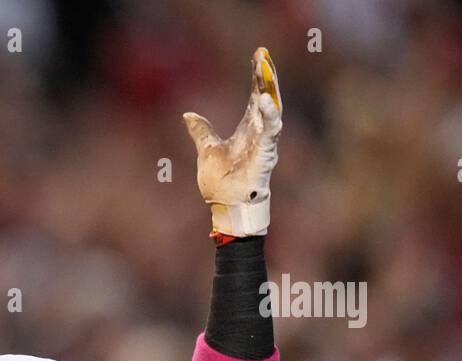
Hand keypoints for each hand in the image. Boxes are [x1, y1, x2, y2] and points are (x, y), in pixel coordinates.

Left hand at [183, 47, 281, 236]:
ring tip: (265, 68)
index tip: (258, 55)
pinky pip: (271, 129)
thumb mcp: (206, 150)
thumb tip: (188, 115)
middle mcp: (259, 131)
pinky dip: (269, 114)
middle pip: (266, 96)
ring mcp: (265, 141)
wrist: (226, 205)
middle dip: (265, 75)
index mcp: (247, 128)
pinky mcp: (266, 152)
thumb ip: (201, 131)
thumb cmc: (221, 182)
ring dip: (270, 88)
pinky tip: (265, 99)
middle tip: (263, 54)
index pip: (255, 95)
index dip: (257, 76)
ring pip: (272, 108)